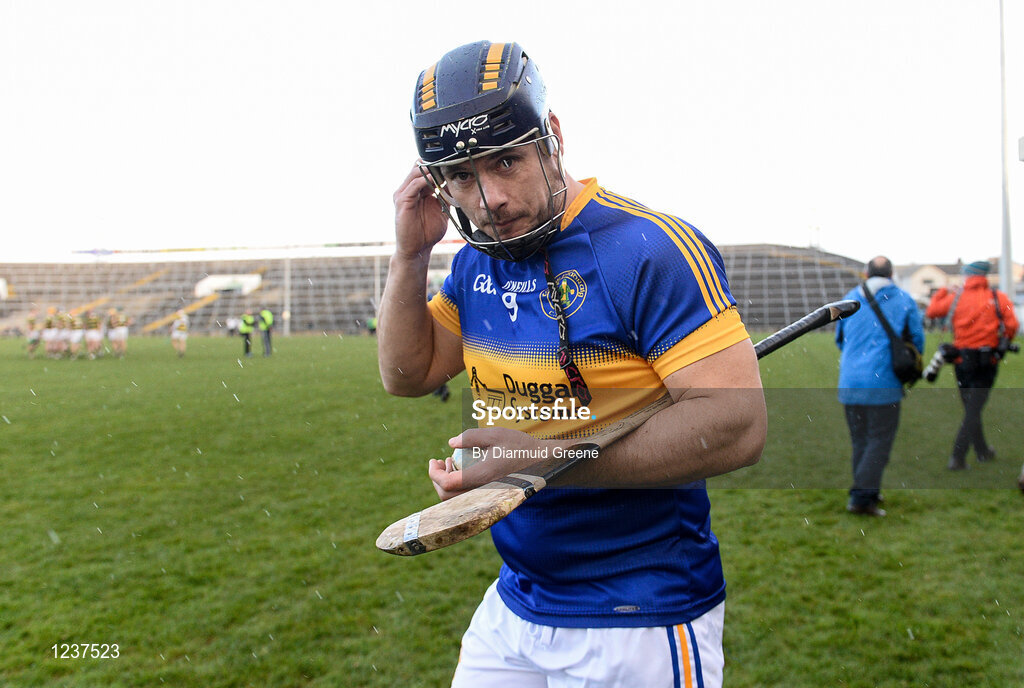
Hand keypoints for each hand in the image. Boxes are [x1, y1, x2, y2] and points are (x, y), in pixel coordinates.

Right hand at [393, 165, 448, 260]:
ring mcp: (404, 194)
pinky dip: (424, 180)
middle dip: (434, 164)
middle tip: (448, 162)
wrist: (417, 249)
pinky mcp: (402, 201)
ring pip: (415, 173)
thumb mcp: (442, 210)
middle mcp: (409, 190)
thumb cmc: (427, 232)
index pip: (425, 170)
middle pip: (419, 167)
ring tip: (442, 167)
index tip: (452, 163)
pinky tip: (434, 179)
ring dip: (429, 169)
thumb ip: (446, 197)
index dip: (438, 166)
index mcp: (417, 191)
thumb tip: (456, 185)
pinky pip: (413, 186)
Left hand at [427, 427, 559, 500]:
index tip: (434, 460)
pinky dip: (457, 487)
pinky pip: (466, 499)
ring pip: (456, 501)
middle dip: (437, 480)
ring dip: (447, 483)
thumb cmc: (519, 446)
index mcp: (482, 476)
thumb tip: (451, 443)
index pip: (448, 483)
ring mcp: (486, 497)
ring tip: (450, 462)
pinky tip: (462, 469)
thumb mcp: (495, 434)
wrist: (541, 462)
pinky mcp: (490, 498)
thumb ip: (472, 436)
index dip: (435, 474)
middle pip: (447, 497)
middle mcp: (482, 491)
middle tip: (439, 462)